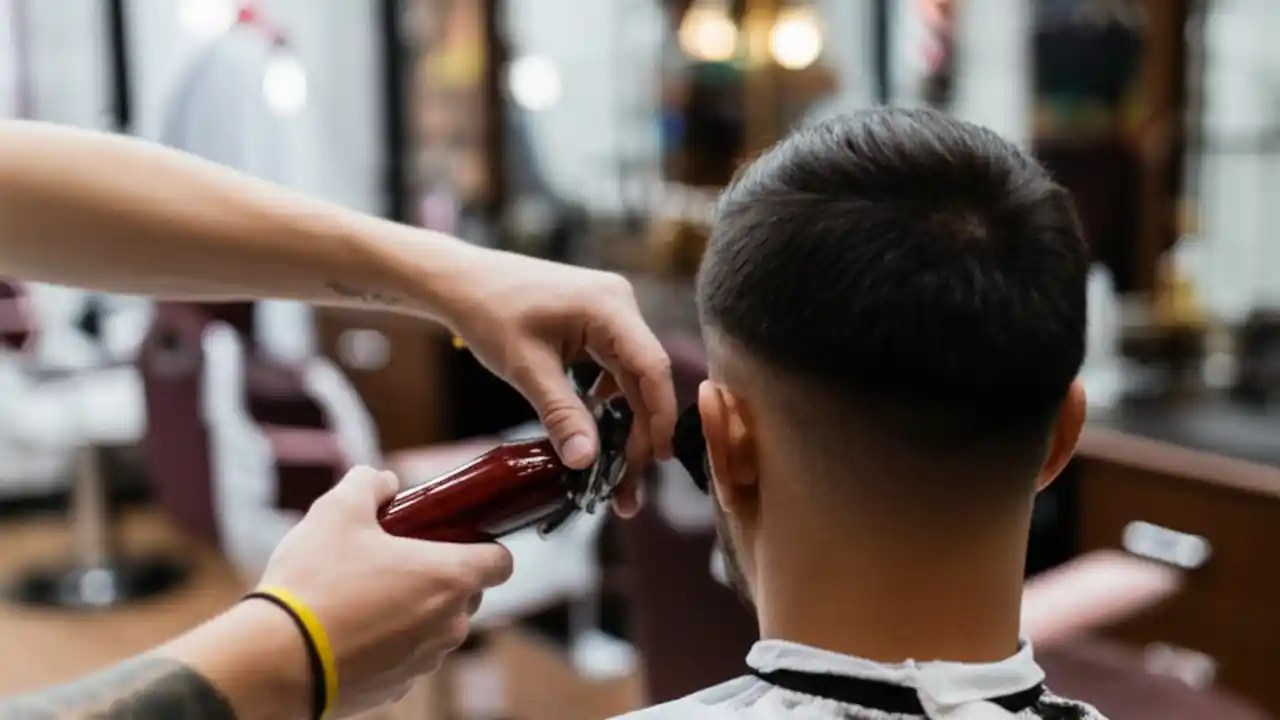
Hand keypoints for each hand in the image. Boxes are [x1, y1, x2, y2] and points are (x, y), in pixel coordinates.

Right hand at [257, 467, 512, 715]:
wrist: (275, 661)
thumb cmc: (315, 583)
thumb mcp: (337, 510)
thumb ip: (369, 484)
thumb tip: (383, 480)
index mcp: (450, 579)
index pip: (501, 562)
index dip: (483, 546)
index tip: (453, 538)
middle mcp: (450, 625)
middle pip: (466, 594)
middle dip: (439, 576)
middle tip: (395, 560)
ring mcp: (425, 663)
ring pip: (435, 628)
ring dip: (412, 611)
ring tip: (363, 595)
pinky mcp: (397, 690)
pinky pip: (406, 658)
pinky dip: (389, 644)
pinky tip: (350, 631)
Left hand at [441, 248, 675, 516]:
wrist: (461, 280)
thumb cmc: (488, 312)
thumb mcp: (526, 368)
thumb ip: (561, 414)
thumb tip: (585, 462)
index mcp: (610, 306)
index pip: (652, 367)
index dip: (660, 417)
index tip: (657, 460)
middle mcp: (620, 304)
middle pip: (645, 376)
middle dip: (640, 431)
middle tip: (628, 483)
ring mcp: (610, 312)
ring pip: (631, 376)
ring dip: (625, 421)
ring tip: (614, 469)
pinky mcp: (597, 323)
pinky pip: (614, 368)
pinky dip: (608, 403)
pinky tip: (597, 434)